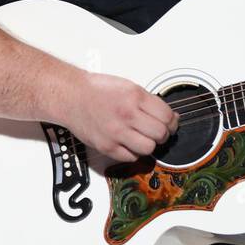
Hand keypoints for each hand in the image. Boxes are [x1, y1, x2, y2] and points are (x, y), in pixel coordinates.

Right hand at [60, 71, 178, 163]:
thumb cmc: (97, 90)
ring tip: (143, 138)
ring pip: (148, 148)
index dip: (172, 121)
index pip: (166, 116)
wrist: (71, 96)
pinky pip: (131, 157)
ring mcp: (116, 133)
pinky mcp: (107, 146)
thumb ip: (149, 102)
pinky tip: (129, 143)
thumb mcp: (129, 87)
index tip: (171, 123)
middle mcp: (126, 115)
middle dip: (163, 134)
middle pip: (160, 134)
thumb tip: (169, 116)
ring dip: (149, 144)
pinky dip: (133, 152)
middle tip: (158, 131)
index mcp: (135, 97)